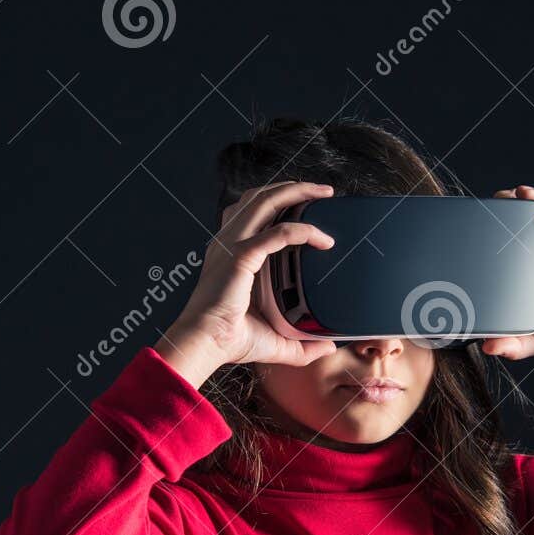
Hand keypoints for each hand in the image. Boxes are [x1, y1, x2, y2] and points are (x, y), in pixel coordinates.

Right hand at [155, 181, 338, 387]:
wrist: (205, 344)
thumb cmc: (229, 341)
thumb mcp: (274, 341)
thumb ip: (301, 346)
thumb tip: (328, 346)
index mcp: (231, 254)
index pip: (253, 214)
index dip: (280, 203)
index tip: (309, 208)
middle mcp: (229, 243)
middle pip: (259, 197)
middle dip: (293, 187)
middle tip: (323, 191)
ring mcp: (233, 246)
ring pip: (265, 201)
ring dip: (297, 192)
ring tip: (323, 193)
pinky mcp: (241, 256)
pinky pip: (279, 233)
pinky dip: (303, 231)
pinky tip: (323, 240)